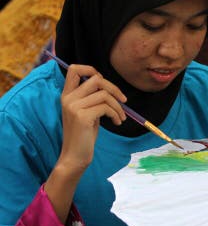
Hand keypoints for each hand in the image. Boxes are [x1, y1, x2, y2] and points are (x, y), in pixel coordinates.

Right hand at [44, 65, 126, 222]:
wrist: (75, 156)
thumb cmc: (84, 135)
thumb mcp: (88, 112)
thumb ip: (92, 98)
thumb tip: (110, 86)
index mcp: (67, 95)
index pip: (74, 69)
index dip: (91, 69)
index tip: (105, 82)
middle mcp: (68, 98)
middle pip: (96, 79)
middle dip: (114, 88)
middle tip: (123, 101)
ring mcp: (73, 106)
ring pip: (104, 94)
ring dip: (118, 106)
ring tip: (120, 117)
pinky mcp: (82, 116)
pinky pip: (106, 107)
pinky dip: (116, 114)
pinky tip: (117, 122)